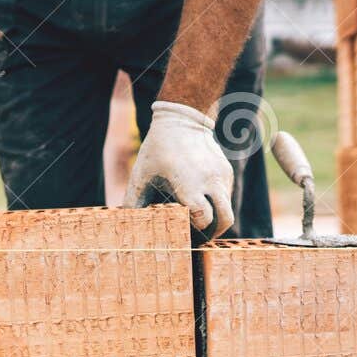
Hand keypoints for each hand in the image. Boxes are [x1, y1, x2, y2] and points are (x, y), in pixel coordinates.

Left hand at [122, 101, 234, 238]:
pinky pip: (226, 196)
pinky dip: (217, 204)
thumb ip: (134, 202)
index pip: (202, 218)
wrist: (182, 119)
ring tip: (199, 221)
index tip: (184, 231)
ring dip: (216, 218)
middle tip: (201, 237)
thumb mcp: (141, 175)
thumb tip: (128, 225)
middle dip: (214, 232)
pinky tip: (201, 200)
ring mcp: (221, 176)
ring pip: (228, 209)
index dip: (195, 230)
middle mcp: (210, 181)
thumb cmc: (157, 150)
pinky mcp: (226, 172)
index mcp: (189, 184)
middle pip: (225, 219)